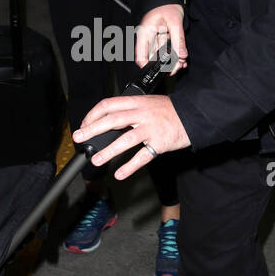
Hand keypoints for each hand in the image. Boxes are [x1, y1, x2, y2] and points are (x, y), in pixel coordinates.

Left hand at [72, 94, 190, 181]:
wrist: (194, 115)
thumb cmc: (169, 111)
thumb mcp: (148, 102)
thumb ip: (130, 110)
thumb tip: (108, 122)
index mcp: (137, 102)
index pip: (109, 104)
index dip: (93, 114)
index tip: (84, 124)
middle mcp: (142, 114)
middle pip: (112, 120)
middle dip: (92, 130)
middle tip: (80, 138)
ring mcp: (151, 129)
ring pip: (125, 140)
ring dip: (108, 151)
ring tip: (96, 160)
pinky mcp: (159, 144)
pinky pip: (142, 157)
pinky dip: (130, 167)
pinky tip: (120, 174)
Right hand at [135, 4, 187, 68]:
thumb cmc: (166, 5)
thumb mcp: (174, 22)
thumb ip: (178, 40)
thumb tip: (182, 55)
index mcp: (145, 34)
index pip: (141, 55)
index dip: (147, 66)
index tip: (158, 72)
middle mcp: (148, 38)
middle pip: (153, 58)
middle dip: (166, 66)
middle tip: (178, 67)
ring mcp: (155, 39)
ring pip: (161, 56)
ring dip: (172, 62)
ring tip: (182, 63)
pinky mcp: (162, 39)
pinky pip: (167, 50)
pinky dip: (174, 55)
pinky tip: (182, 57)